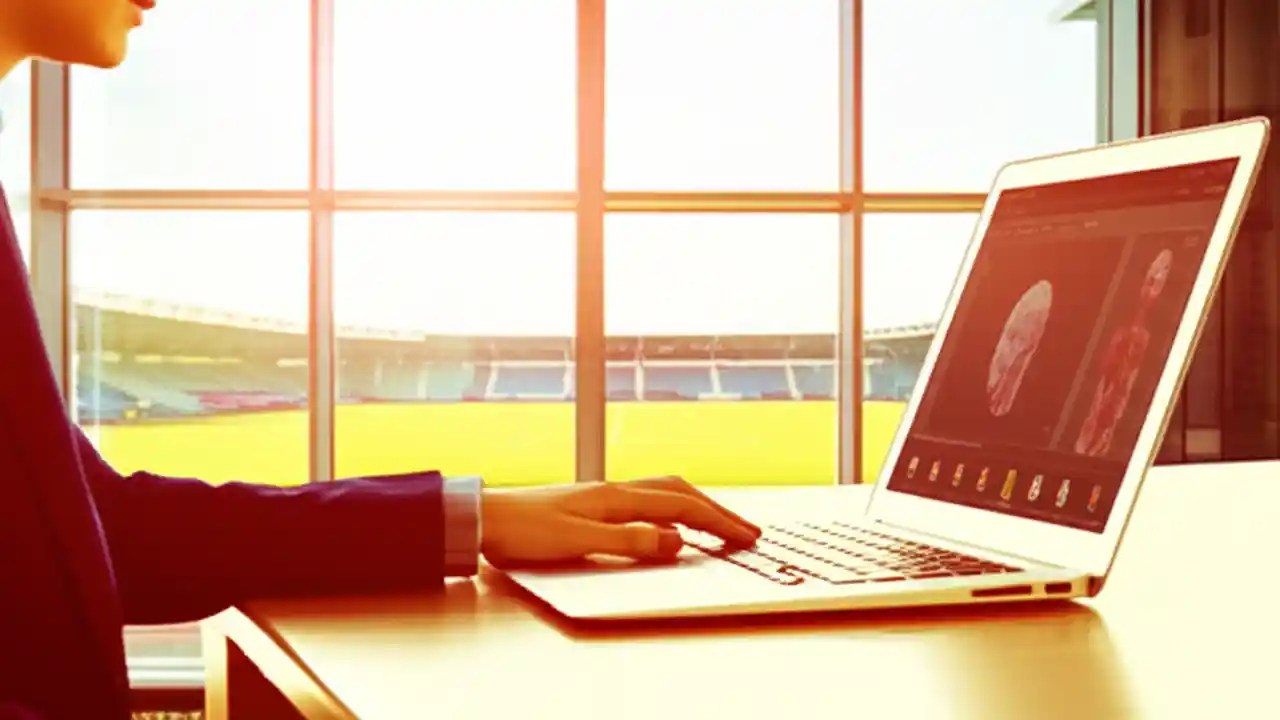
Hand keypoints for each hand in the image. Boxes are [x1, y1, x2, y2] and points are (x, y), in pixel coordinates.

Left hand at [479, 476, 761, 567]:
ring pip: (664, 492)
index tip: (745, 536)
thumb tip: (677, 541)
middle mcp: (614, 490)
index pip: (681, 506)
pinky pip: (646, 500)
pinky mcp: (590, 504)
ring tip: (717, 522)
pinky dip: (671, 507)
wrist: (481, 518)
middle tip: (746, 530)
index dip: (717, 521)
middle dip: (716, 510)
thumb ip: (628, 541)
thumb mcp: (577, 541)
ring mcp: (602, 494)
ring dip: (696, 506)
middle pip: (679, 492)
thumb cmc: (521, 530)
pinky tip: (668, 520)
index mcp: (616, 497)